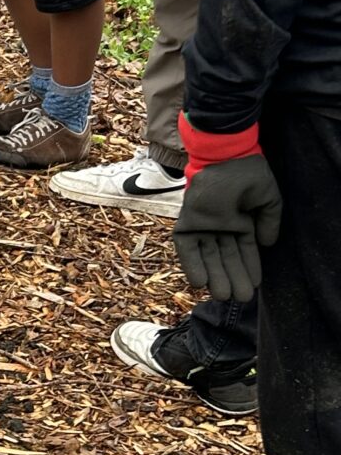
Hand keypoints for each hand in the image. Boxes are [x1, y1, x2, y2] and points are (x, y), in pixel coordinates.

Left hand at [173, 153, 281, 303]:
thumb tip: (267, 244)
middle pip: (225, 259)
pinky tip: (200, 282)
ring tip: (222, 296)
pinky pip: (187, 249)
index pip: (245, 251)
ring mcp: (202, 227)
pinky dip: (192, 264)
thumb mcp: (268, 199)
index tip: (254, 285)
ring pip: (207, 257)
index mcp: (240, 223)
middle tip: (240, 298)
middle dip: (232, 278)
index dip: (249, 268)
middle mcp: (220, 228)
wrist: (225, 156)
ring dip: (214, 276)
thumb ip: (269, 221)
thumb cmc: (247, 173)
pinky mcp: (187, 224)